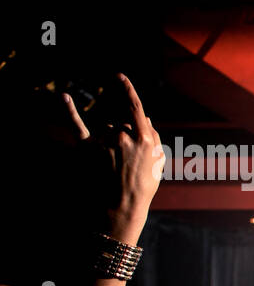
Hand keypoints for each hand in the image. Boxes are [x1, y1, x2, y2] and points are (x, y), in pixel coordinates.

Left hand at [65, 75, 164, 243]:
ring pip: (106, 131)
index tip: (119, 76)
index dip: (127, 90)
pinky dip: (70, 111)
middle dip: (126, 137)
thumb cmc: (142, 187)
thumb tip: (146, 117)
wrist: (120, 208)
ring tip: (114, 166)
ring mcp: (103, 142)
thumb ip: (155, 138)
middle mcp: (122, 135)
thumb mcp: (158, 164)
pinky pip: (77, 126)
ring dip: (110, 142)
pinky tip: (64, 97)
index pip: (135, 107)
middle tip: (129, 163)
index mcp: (144, 138)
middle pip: (122, 125)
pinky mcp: (87, 150)